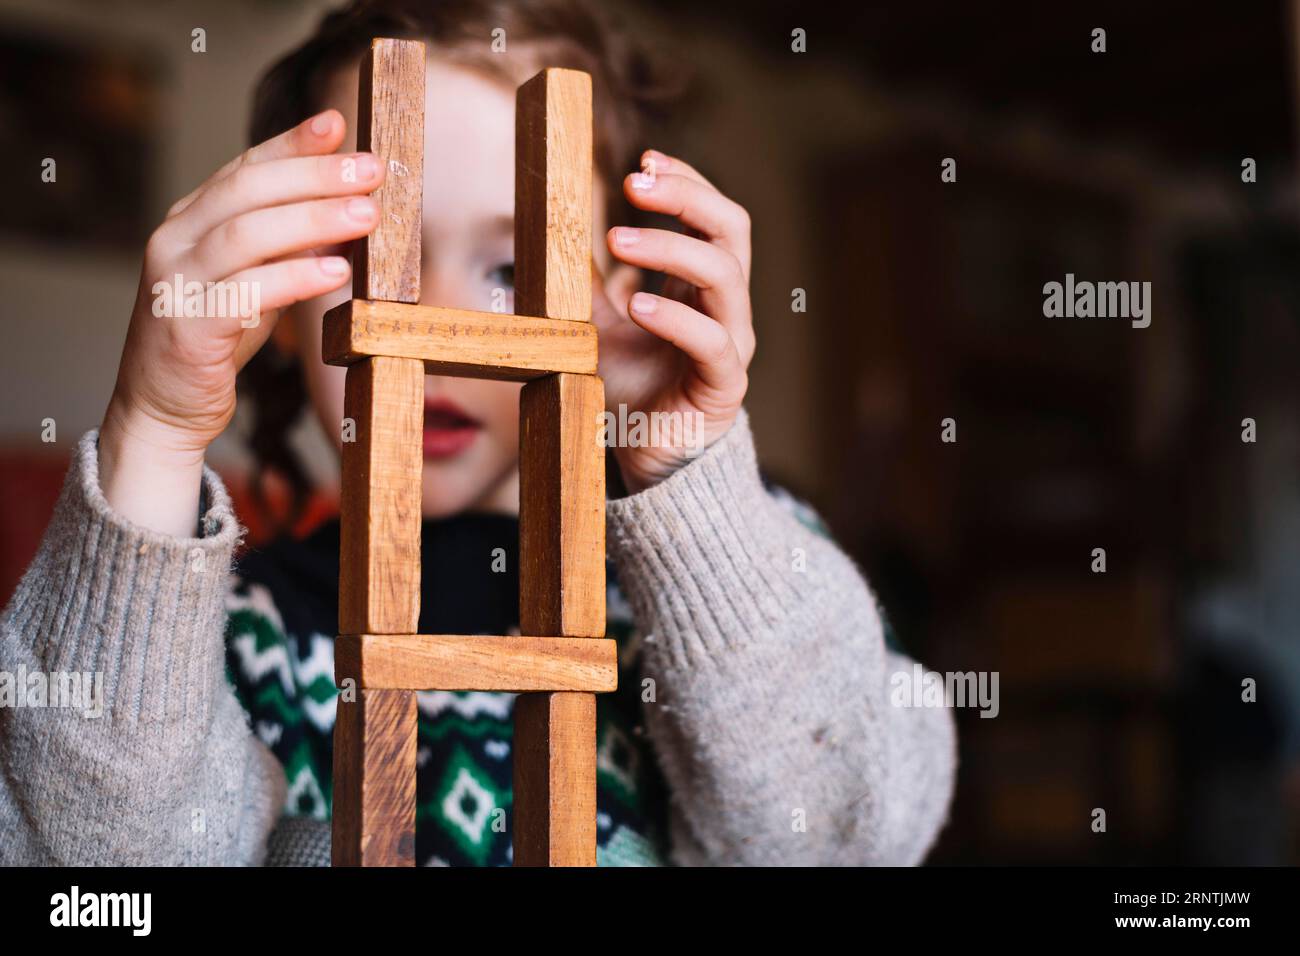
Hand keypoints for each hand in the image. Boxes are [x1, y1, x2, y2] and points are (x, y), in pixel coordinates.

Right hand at [99, 110, 382, 533]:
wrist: (164, 407)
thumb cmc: (216, 339)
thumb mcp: (255, 281)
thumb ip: (287, 246)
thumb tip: (350, 210)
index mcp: (190, 221)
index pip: (245, 169)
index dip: (292, 144)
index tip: (338, 124)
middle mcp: (175, 240)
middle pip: (248, 192)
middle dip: (315, 176)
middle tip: (371, 170)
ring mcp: (177, 282)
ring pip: (247, 234)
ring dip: (314, 220)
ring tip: (367, 215)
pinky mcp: (187, 327)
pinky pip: (247, 293)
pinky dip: (296, 278)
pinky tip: (337, 273)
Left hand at [596, 150, 753, 493]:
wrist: (644, 455)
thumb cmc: (628, 385)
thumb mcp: (595, 321)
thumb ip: (585, 279)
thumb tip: (549, 225)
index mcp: (704, 283)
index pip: (714, 215)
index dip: (686, 182)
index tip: (644, 160)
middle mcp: (726, 305)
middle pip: (730, 229)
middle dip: (685, 196)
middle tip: (634, 182)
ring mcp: (732, 342)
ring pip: (724, 275)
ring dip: (669, 248)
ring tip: (616, 240)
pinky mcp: (725, 384)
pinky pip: (712, 341)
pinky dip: (675, 317)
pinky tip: (637, 306)